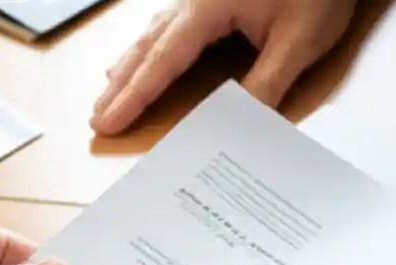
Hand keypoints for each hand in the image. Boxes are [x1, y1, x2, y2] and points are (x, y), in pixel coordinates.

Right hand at [90, 0, 356, 134]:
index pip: (163, 60)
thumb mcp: (299, 42)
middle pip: (148, 46)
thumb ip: (266, 84)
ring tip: (109, 88)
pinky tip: (146, 51)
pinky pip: (169, 23)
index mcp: (209, 8)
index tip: (110, 120)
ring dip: (131, 64)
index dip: (135, 95)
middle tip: (97, 115)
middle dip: (121, 85)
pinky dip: (150, 45)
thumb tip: (239, 123)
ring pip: (154, 32)